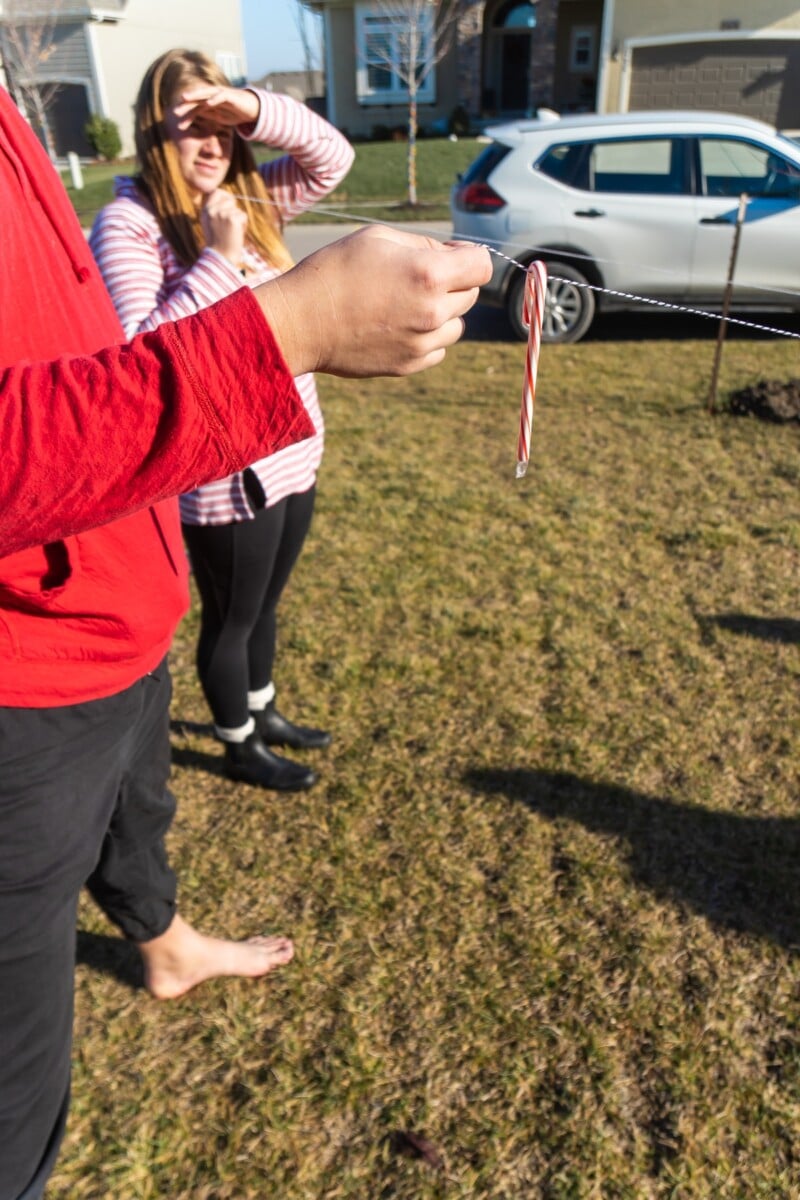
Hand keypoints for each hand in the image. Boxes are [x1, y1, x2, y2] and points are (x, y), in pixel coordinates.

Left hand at [172, 85, 259, 131]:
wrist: (252, 109)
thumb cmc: (235, 112)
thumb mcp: (219, 117)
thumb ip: (208, 115)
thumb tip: (196, 118)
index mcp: (209, 102)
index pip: (195, 108)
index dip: (187, 115)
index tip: (179, 124)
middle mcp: (213, 95)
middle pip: (197, 98)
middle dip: (186, 104)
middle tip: (175, 111)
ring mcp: (221, 94)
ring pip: (205, 93)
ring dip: (194, 95)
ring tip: (185, 98)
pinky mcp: (230, 95)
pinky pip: (220, 96)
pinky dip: (214, 99)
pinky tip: (207, 103)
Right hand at [200, 189, 247, 266]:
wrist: (221, 257)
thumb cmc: (218, 242)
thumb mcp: (210, 223)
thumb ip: (215, 210)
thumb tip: (228, 198)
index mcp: (205, 210)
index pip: (216, 192)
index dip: (225, 196)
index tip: (229, 204)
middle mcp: (212, 210)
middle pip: (229, 199)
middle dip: (234, 209)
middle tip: (232, 223)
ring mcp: (222, 213)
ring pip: (237, 209)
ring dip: (238, 219)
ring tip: (232, 231)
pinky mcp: (232, 219)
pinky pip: (243, 216)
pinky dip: (243, 225)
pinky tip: (237, 234)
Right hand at [254, 226, 491, 377]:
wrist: (300, 322)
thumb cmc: (334, 271)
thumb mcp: (377, 238)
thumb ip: (424, 244)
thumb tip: (453, 254)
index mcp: (428, 273)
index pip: (482, 265)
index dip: (470, 256)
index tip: (453, 256)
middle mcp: (432, 311)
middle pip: (470, 294)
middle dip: (452, 283)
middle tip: (416, 278)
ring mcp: (422, 343)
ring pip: (456, 325)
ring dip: (441, 313)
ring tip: (404, 304)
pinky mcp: (409, 365)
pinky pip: (438, 350)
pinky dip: (426, 338)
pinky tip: (396, 326)